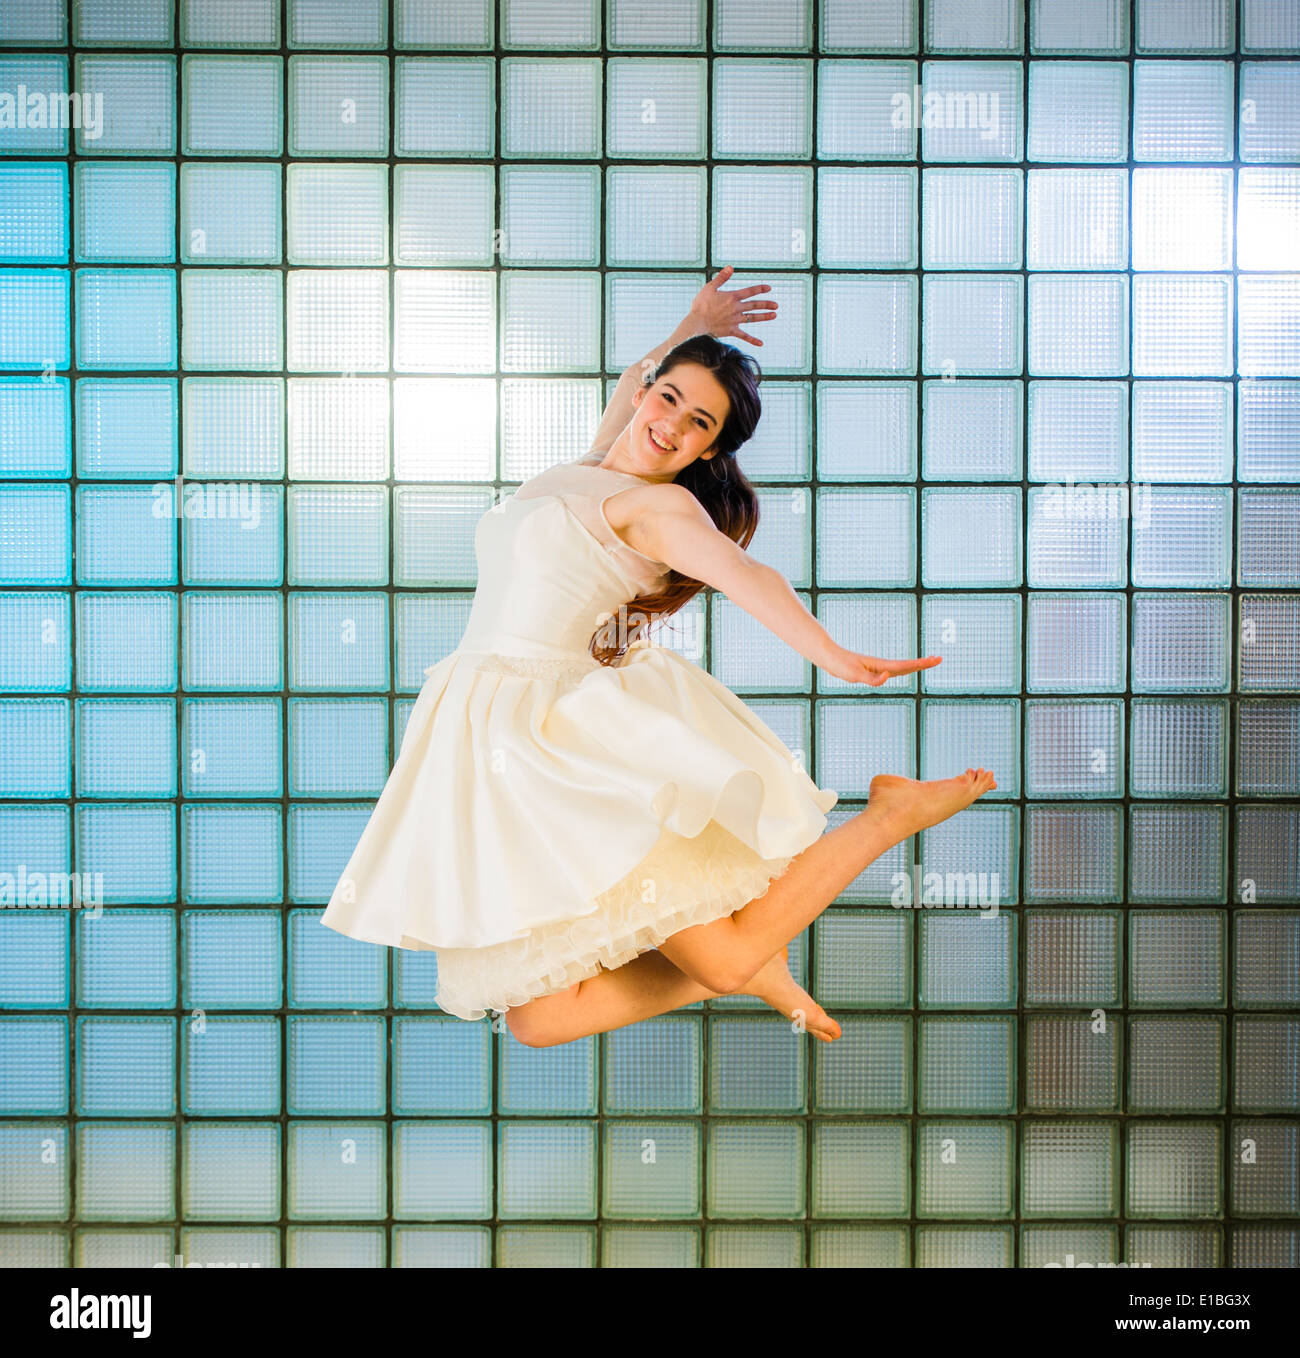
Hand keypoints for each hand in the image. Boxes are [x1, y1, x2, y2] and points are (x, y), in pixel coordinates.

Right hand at [689, 265, 777, 346]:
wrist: (697, 323)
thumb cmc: (700, 305)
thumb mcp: (710, 288)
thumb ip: (721, 278)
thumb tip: (731, 267)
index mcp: (732, 297)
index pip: (750, 291)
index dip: (760, 289)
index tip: (769, 288)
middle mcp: (736, 308)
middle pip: (754, 305)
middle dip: (766, 304)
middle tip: (776, 305)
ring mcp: (735, 320)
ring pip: (753, 318)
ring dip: (764, 316)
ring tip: (774, 315)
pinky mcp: (731, 331)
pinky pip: (744, 336)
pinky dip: (752, 340)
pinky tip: (761, 343)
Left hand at [818, 646, 942, 686]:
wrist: (828, 656)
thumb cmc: (840, 664)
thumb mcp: (854, 674)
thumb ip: (871, 678)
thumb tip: (887, 677)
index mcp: (881, 665)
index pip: (905, 665)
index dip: (921, 664)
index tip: (936, 659)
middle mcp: (881, 665)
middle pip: (907, 665)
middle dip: (923, 663)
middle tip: (939, 659)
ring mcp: (877, 667)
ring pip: (901, 667)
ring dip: (915, 665)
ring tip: (928, 662)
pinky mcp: (871, 670)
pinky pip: (891, 671)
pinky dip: (902, 669)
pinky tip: (904, 670)